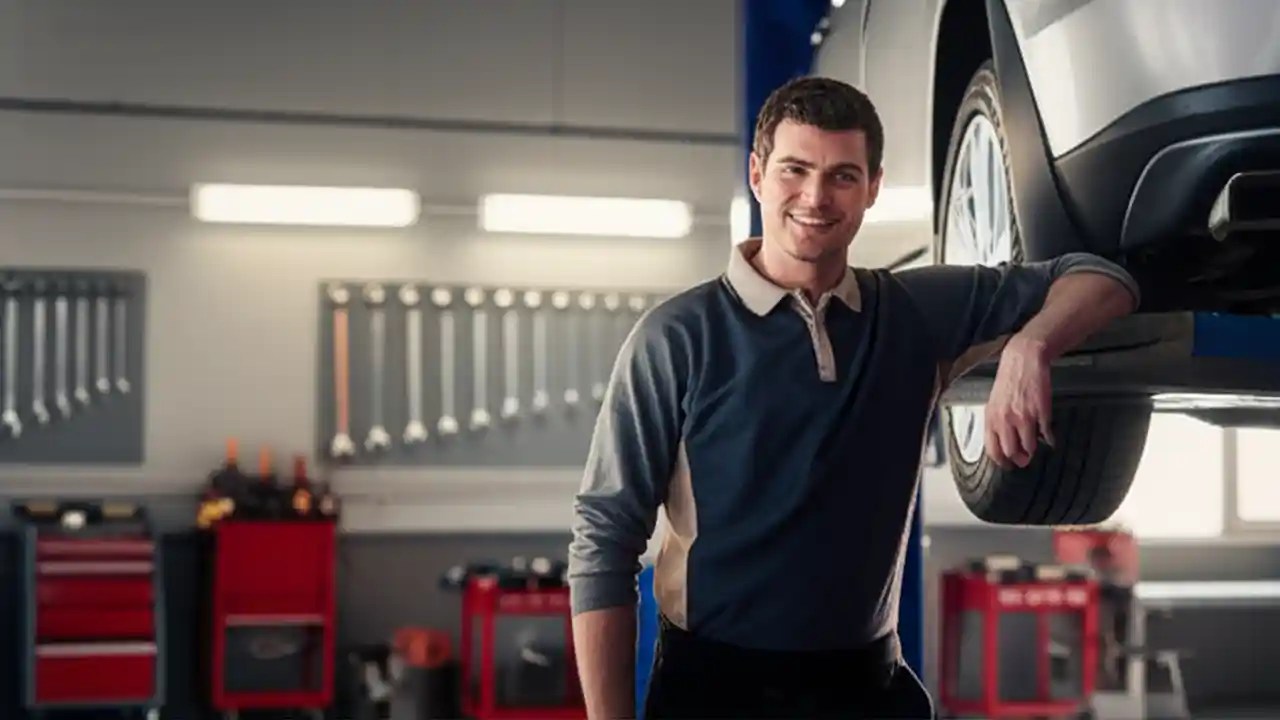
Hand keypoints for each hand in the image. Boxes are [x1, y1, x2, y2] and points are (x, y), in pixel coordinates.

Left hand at [984, 337, 1054, 468]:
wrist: (1023, 360)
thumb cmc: (1009, 381)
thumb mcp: (995, 402)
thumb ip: (997, 423)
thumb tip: (1003, 444)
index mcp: (991, 418)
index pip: (993, 450)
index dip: (1002, 462)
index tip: (1008, 465)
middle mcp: (1005, 420)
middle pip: (1011, 453)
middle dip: (1019, 460)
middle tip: (1025, 460)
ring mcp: (1023, 417)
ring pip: (1029, 447)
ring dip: (1033, 450)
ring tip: (1035, 446)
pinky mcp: (1040, 412)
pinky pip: (1045, 435)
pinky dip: (1049, 439)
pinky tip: (1049, 438)